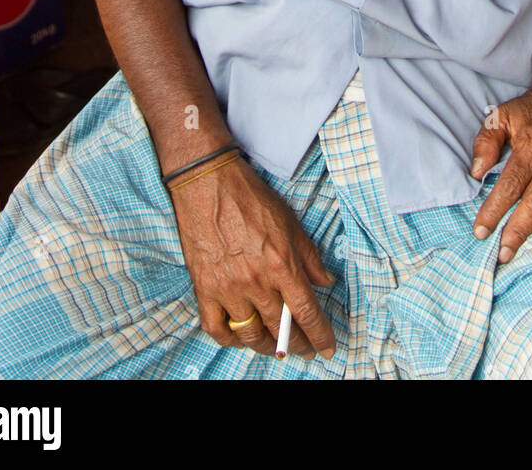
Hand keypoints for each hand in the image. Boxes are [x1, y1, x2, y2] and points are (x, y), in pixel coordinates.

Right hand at [172, 156, 336, 360]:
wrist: (207, 183)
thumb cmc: (249, 198)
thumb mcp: (289, 221)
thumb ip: (309, 256)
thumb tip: (326, 281)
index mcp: (282, 264)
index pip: (307, 312)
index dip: (320, 336)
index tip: (327, 349)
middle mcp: (256, 282)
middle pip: (282, 329)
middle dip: (298, 345)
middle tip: (304, 348)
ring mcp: (228, 288)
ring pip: (250, 335)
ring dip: (267, 347)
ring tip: (276, 346)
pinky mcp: (204, 289)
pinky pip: (216, 329)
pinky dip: (230, 339)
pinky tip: (240, 337)